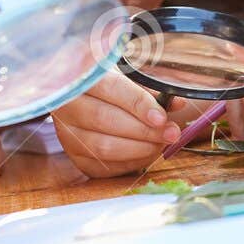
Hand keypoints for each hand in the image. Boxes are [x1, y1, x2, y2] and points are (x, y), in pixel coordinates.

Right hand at [52, 71, 185, 177]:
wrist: (79, 95)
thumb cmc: (108, 83)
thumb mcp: (125, 76)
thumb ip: (149, 90)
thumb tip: (176, 104)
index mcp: (81, 76)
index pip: (111, 88)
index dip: (139, 104)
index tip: (162, 117)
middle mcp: (67, 105)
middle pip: (106, 120)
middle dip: (144, 130)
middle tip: (171, 132)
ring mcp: (67, 134)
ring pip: (102, 147)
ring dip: (139, 149)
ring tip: (161, 143)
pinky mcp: (73, 156)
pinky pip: (102, 167)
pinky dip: (129, 163)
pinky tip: (146, 154)